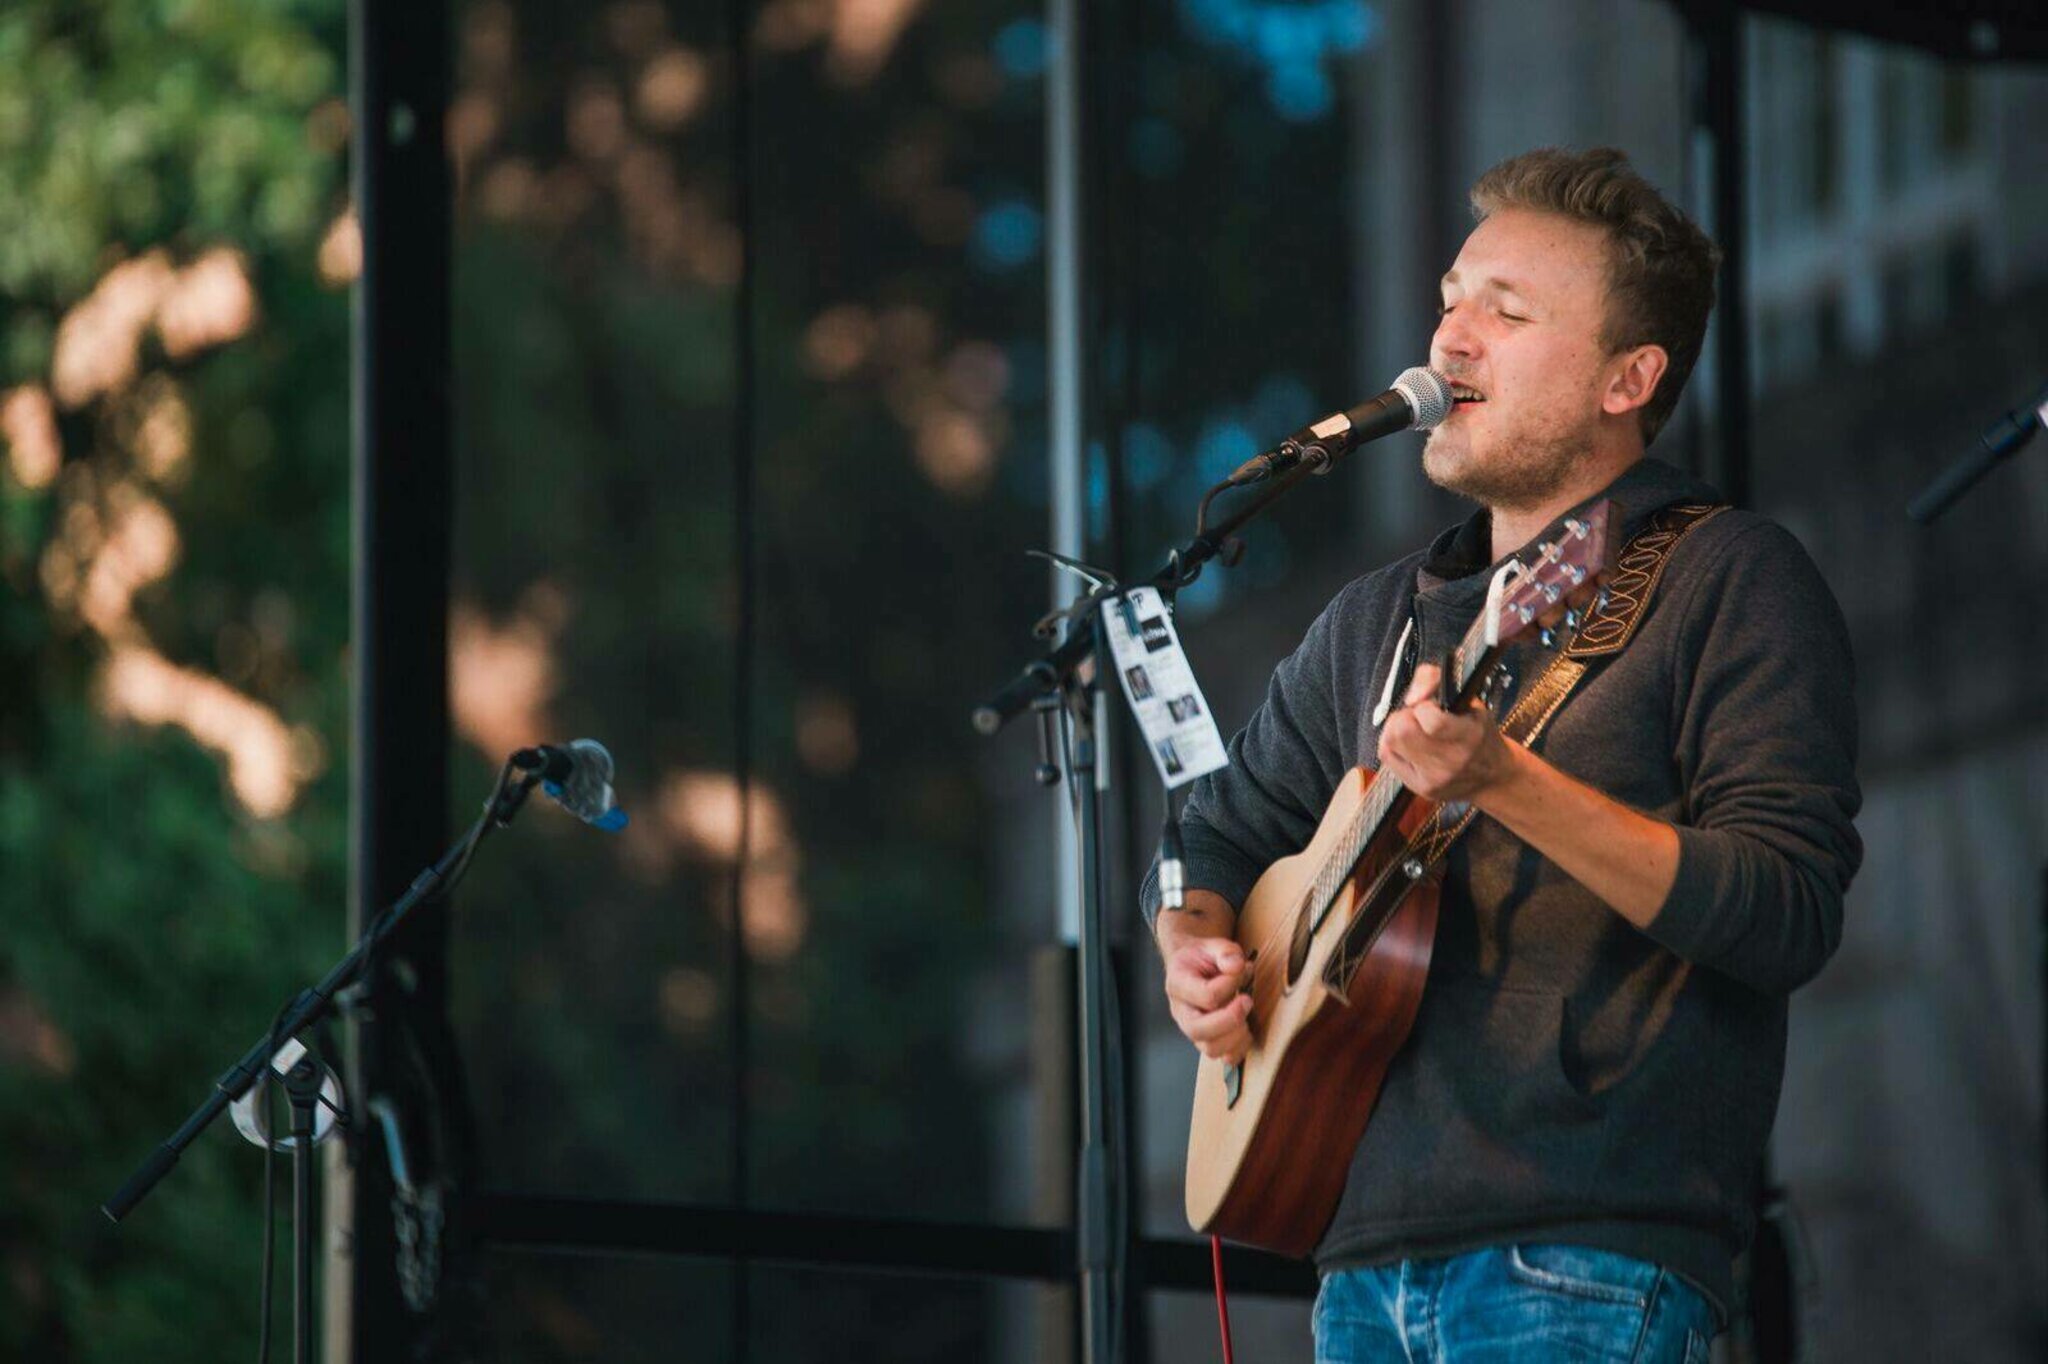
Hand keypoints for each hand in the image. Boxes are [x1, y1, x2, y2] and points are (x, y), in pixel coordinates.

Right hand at [1161, 935, 1253, 1066]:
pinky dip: (1239, 1049)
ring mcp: (1192, 1028)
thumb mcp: (1213, 945)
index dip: (1229, 985)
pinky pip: (1222, 1057)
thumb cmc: (1203, 958)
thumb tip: (1236, 966)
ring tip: (1245, 1016)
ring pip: (1210, 1048)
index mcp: (1178, 983)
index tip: (1241, 971)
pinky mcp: (1205, 1040)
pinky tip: (1245, 1030)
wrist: (1193, 966)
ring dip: (1235, 1036)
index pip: (1205, 995)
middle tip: (1247, 1000)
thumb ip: (1226, 952)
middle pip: (1198, 1030)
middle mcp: (1181, 1011)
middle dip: (1230, 1019)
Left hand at [1375, 661, 1516, 803]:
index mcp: (1469, 735)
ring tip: (1414, 728)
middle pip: (1402, 731)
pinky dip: (1392, 743)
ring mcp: (1435, 778)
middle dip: (1406, 716)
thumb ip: (1435, 679)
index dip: (1424, 707)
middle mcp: (1452, 761)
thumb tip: (1411, 697)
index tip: (1432, 706)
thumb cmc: (1478, 732)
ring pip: (1390, 741)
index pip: (1432, 721)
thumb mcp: (1469, 699)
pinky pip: (1386, 756)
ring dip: (1397, 728)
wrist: (1492, 776)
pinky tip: (1409, 743)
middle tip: (1419, 717)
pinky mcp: (1420, 788)